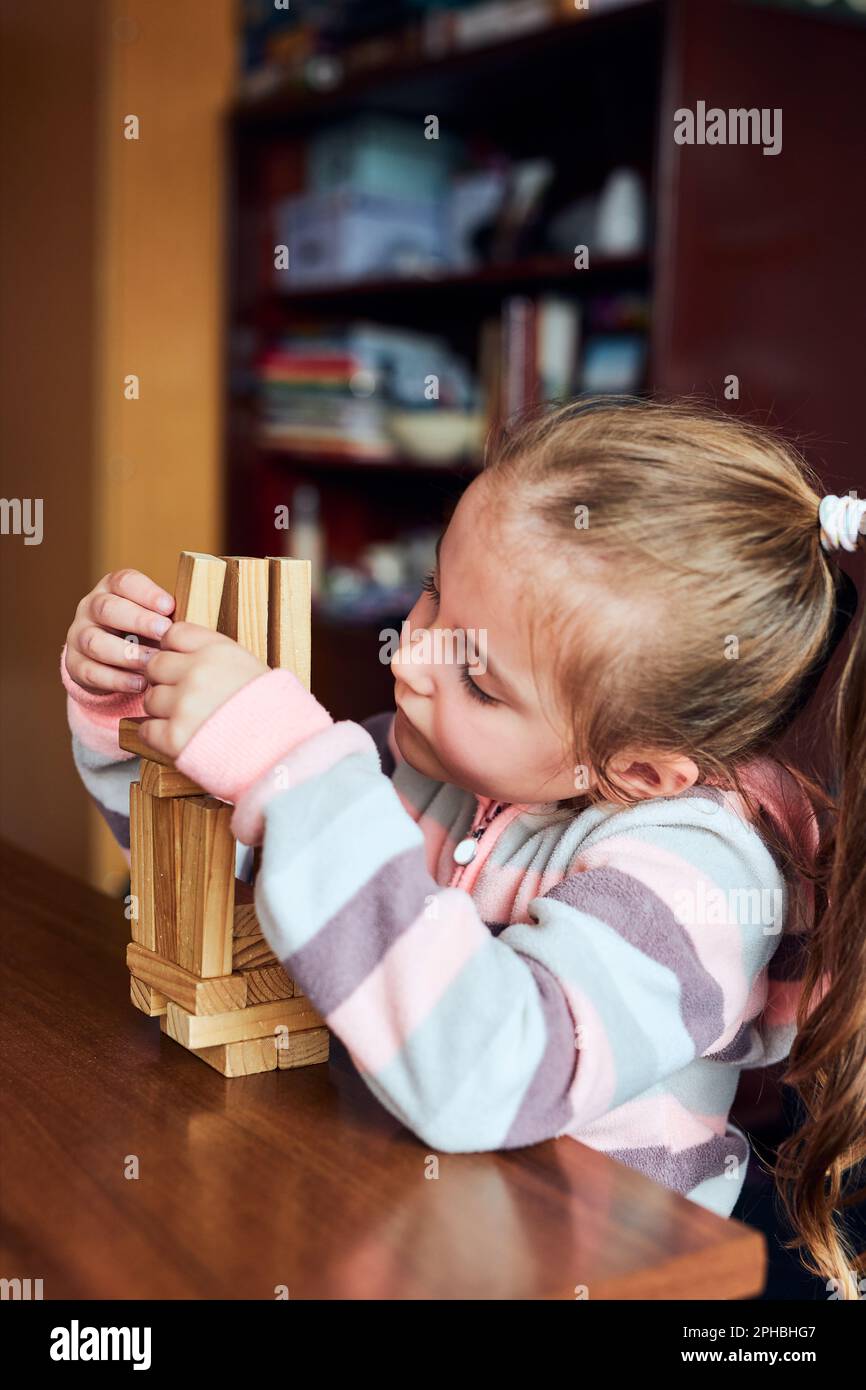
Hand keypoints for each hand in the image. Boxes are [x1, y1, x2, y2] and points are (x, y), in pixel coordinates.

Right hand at [65, 569, 175, 694]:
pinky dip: (118, 679)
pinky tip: (141, 684)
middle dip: (137, 620)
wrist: (110, 660)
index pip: (124, 582)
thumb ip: (168, 617)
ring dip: (127, 653)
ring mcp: (79, 635)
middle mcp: (91, 607)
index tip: (169, 606)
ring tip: (153, 663)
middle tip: (164, 632)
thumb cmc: (143, 633)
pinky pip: (92, 671)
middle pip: (107, 608)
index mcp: (112, 589)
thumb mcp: (154, 618)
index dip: (146, 593)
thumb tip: (193, 626)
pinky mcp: (75, 664)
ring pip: (95, 641)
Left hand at [140, 623, 267, 759]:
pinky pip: (147, 730)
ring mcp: (184, 704)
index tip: (181, 664)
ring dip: (163, 710)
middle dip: (164, 681)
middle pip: (155, 666)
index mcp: (218, 650)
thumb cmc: (274, 711)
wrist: (286, 751)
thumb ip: (216, 658)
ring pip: (150, 699)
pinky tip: (179, 737)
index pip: (174, 634)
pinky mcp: (175, 737)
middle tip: (182, 697)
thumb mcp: (250, 667)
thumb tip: (183, 655)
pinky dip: (158, 735)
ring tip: (188, 721)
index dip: (174, 650)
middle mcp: (197, 672)